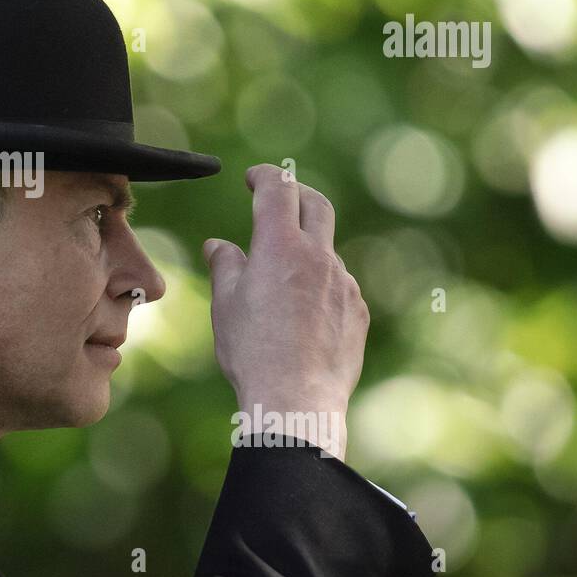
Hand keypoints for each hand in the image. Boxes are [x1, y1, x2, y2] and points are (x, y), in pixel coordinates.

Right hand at [201, 164, 368, 460]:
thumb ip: (226, 266)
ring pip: (327, 250)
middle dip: (297, 193)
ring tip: (281, 275)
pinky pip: (339, 286)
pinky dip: (320, 284)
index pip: (278, 189)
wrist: (296, 400)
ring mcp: (344, 284)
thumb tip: (219, 245)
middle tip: (280, 196)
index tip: (255, 177)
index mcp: (280, 246)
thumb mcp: (225, 304)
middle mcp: (319, 257)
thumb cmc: (251, 351)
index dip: (265, 176)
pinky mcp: (357, 311)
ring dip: (307, 249)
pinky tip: (303, 311)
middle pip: (316, 205)